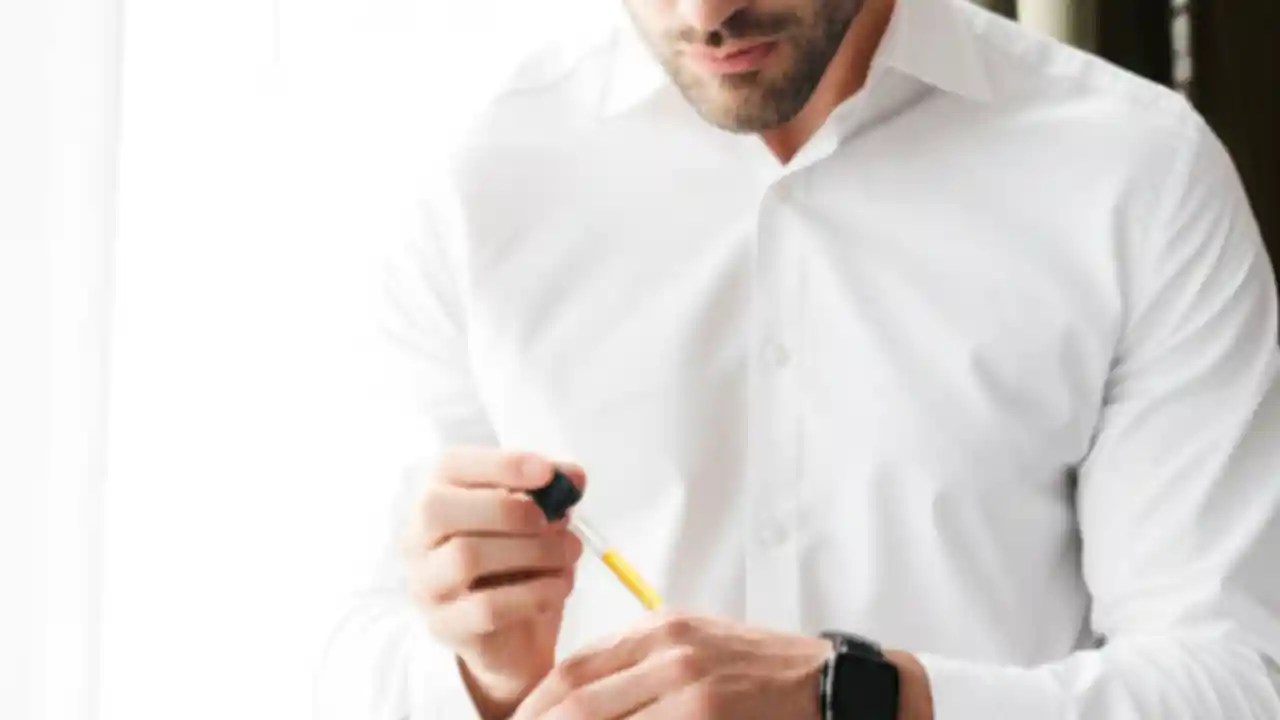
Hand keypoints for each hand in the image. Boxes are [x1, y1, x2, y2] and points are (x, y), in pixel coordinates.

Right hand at [401, 446, 586, 717]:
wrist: (514, 637)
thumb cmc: (520, 563)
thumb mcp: (540, 520)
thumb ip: (553, 493)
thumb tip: (573, 476)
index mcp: (438, 498)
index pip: (450, 465)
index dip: (499, 464)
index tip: (547, 472)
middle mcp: (417, 539)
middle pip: (441, 509)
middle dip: (511, 510)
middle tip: (560, 521)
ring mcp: (425, 585)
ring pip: (466, 558)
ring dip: (531, 551)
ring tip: (569, 553)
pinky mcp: (443, 626)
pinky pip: (485, 607)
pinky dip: (532, 593)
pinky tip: (559, 587)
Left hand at [511, 612, 831, 718]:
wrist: (832, 686)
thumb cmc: (764, 674)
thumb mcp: (699, 648)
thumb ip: (644, 664)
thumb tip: (585, 697)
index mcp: (660, 626)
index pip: (576, 666)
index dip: (534, 704)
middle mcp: (668, 647)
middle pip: (576, 695)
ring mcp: (687, 680)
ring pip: (600, 717)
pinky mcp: (706, 710)